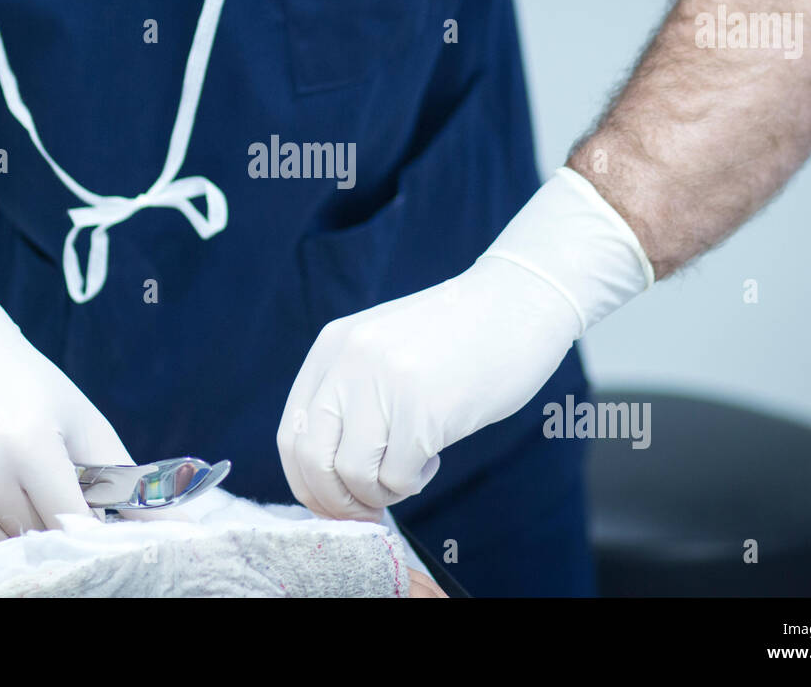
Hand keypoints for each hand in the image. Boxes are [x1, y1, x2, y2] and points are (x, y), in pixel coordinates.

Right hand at [0, 244, 131, 550]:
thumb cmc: (29, 387)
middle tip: (42, 489)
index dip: (84, 527)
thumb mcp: (82, 422)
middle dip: (44, 523)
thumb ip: (126, 482)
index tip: (91, 523)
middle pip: (26, 536)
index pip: (67, 520)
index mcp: (27, 441)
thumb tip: (178, 531)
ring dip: (3, 529)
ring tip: (5, 484)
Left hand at [277, 258, 579, 519]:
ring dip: (380, 493)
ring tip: (409, 469)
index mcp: (332, 348)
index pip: (291, 436)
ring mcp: (384, 384)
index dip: (308, 484)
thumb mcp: (383, 348)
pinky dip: (412, 482)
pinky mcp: (423, 409)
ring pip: (353, 476)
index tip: (335, 504)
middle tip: (369, 509)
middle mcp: (348, 363)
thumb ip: (350, 394)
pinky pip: (397, 477)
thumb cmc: (458, 336)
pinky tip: (434, 455)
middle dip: (337, 503)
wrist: (519, 301)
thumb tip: (326, 475)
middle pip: (312, 462)